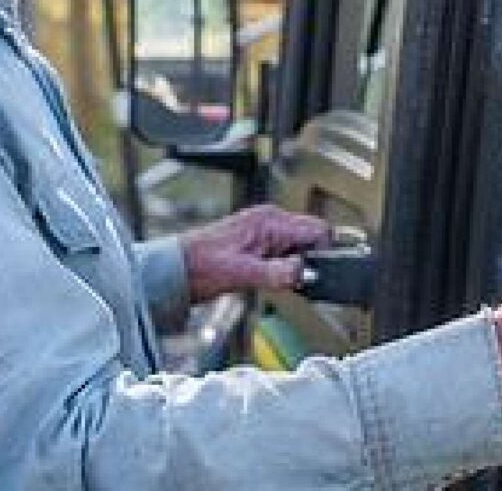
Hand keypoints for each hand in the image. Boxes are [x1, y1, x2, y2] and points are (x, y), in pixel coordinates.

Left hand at [179, 205, 331, 302]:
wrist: (177, 270)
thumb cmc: (201, 265)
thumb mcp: (243, 273)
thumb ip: (277, 273)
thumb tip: (306, 273)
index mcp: (270, 220)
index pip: (318, 229)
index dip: (324, 252)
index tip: (318, 273)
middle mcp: (270, 220)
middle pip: (312, 236)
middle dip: (311, 259)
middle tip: (296, 280)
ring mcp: (265, 230)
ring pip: (300, 246)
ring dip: (297, 265)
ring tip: (277, 279)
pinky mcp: (259, 242)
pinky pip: (286, 252)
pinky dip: (286, 266)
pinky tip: (272, 278)